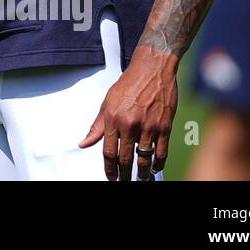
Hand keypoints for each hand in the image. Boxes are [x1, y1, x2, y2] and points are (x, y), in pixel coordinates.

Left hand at [79, 48, 177, 180]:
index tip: (110, 177)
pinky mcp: (165, 126)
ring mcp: (149, 126)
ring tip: (139, 178)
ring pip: (144, 159)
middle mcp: (130, 124)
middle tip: (123, 181)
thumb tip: (84, 144)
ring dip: (141, 173)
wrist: (152, 68)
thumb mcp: (107, 103)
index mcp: (113, 119)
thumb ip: (97, 126)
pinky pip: (161, 152)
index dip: (109, 169)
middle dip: (124, 175)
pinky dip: (158, 164)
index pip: (108, 153)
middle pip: (126, 159)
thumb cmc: (129, 84)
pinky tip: (154, 168)